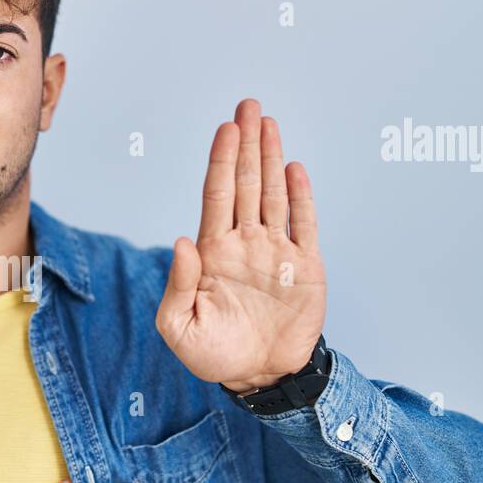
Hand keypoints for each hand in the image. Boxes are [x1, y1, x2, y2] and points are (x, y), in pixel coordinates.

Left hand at [156, 98, 326, 392]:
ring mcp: (276, 252)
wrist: (259, 377)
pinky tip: (294, 168)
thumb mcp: (179, 326)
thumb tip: (182, 241)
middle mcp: (244, 243)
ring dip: (271, 158)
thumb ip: (178, 284)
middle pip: (246, 183)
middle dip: (245, 144)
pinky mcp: (305, 267)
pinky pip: (303, 224)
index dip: (221, 161)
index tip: (224, 129)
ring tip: (268, 123)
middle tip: (247, 105)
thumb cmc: (213, 353)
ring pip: (274, 195)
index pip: (216, 196)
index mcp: (213, 252)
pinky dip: (301, 196)